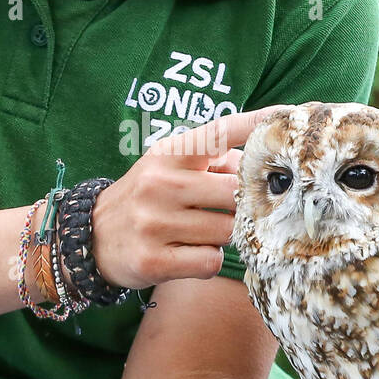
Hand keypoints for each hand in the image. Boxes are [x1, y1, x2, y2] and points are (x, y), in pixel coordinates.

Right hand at [89, 106, 286, 288]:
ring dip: (227, 236)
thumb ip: (217, 161)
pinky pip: (211, 261)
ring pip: (228, 231)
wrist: (89, 238)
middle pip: (236, 193)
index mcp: (169, 154)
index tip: (289, 117)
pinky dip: (210, 261)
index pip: (219, 132)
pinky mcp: (153, 259)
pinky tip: (191, 254)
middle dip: (246, 204)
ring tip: (203, 233)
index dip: (257, 125)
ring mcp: (154, 222)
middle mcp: (160, 183)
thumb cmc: (149, 198)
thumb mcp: (172, 168)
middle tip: (236, 211)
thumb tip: (266, 163)